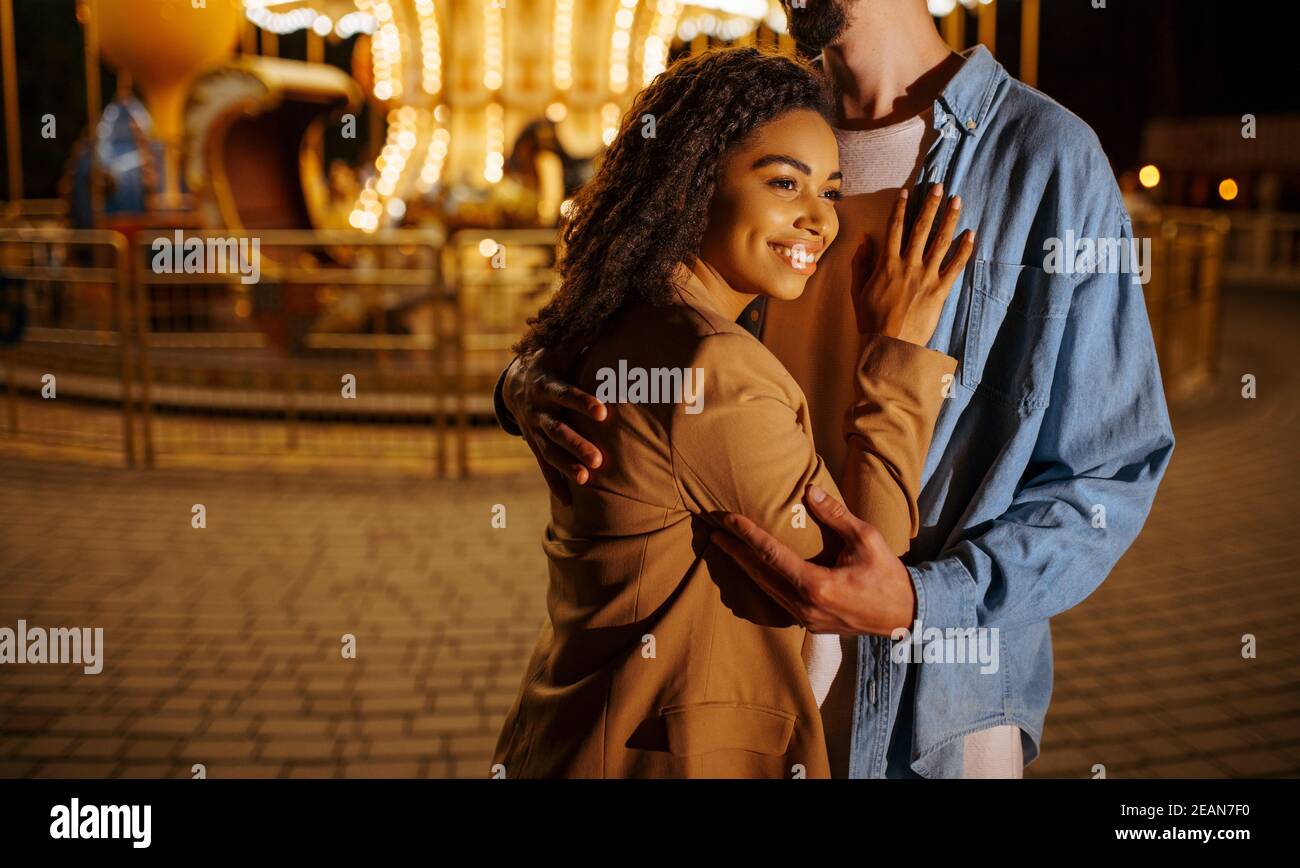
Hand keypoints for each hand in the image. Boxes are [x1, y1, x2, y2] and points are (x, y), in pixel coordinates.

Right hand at [503, 348, 606, 504]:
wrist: (513, 384)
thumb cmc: (547, 362)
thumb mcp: (558, 347)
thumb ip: (580, 338)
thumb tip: (605, 314)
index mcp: (545, 385)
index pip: (565, 395)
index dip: (582, 403)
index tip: (603, 413)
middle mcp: (538, 411)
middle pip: (557, 430)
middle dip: (576, 444)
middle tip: (597, 458)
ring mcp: (534, 431)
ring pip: (550, 452)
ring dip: (567, 466)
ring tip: (587, 479)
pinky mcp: (535, 446)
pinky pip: (544, 468)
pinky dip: (556, 484)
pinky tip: (571, 502)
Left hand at [710, 484, 915, 636]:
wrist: (904, 616)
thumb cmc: (887, 575)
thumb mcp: (866, 539)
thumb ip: (836, 515)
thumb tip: (809, 490)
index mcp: (817, 586)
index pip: (771, 555)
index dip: (747, 535)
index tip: (728, 520)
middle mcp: (805, 607)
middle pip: (759, 575)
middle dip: (735, 553)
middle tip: (714, 534)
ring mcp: (805, 620)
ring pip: (765, 591)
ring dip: (744, 569)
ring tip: (726, 549)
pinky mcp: (809, 625)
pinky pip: (777, 601)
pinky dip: (762, 583)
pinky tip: (752, 571)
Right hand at [850, 183, 974, 345]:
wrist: (890, 345)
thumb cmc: (872, 320)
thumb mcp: (858, 291)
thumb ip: (861, 264)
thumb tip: (865, 240)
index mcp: (887, 264)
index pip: (894, 229)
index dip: (900, 209)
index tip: (907, 193)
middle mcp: (908, 265)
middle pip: (921, 229)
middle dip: (930, 205)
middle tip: (939, 186)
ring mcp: (926, 277)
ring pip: (941, 242)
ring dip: (950, 219)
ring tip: (957, 201)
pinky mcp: (940, 291)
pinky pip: (955, 266)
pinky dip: (964, 250)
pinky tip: (971, 234)